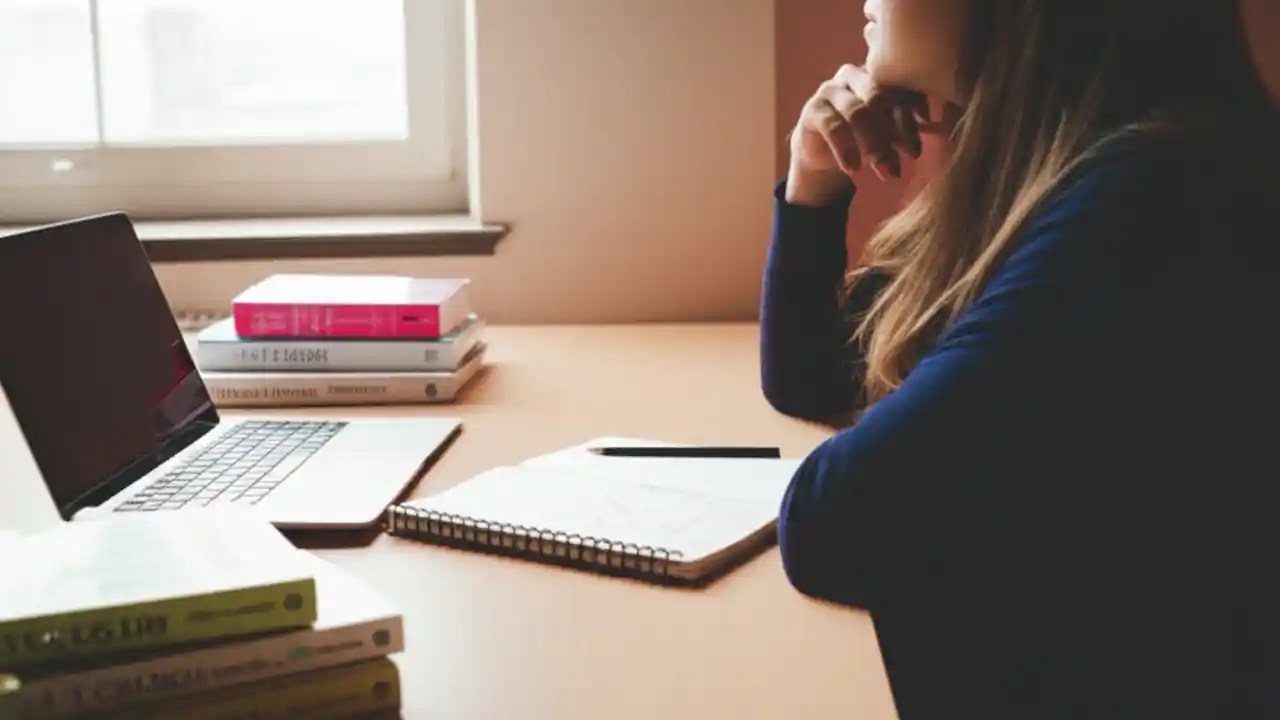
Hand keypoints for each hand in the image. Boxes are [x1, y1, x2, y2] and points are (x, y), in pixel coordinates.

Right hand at [786, 64, 935, 205]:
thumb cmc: (863, 138)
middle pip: (880, 95)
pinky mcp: (813, 109)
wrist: (824, 154)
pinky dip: (846, 150)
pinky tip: (853, 169)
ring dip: (874, 144)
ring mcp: (831, 90)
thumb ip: (905, 131)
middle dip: (896, 130)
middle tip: (909, 158)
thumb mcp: (890, 135)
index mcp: (878, 74)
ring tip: (884, 172)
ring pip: (857, 111)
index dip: (912, 117)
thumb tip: (916, 148)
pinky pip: (833, 127)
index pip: (901, 88)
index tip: (918, 147)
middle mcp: (855, 74)